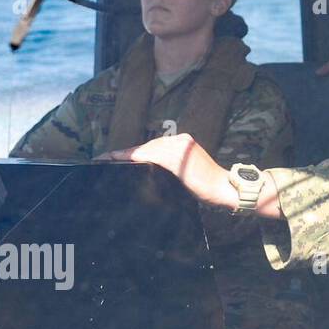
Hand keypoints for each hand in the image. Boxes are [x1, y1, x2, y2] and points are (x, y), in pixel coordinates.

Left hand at [100, 133, 237, 210]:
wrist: (223, 188)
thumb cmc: (206, 185)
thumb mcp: (187, 171)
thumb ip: (171, 167)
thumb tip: (149, 172)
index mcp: (183, 142)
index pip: (153, 146)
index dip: (133, 151)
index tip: (113, 155)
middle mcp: (180, 140)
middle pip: (147, 146)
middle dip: (127, 153)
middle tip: (105, 158)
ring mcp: (179, 147)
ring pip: (146, 149)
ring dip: (126, 154)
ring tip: (107, 159)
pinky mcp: (177, 157)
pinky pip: (151, 156)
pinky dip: (135, 157)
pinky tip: (122, 160)